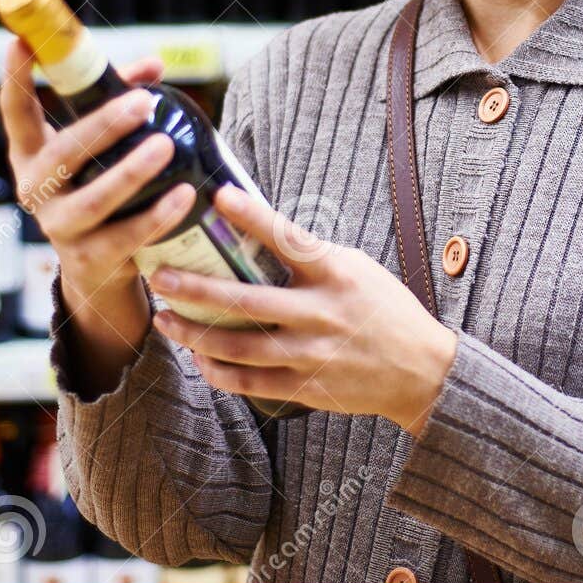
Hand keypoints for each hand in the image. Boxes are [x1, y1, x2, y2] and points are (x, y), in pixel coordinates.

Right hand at [0, 39, 196, 315]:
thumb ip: (120, 99)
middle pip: (63, 154)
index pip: (16, 112)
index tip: (21, 42)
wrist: (96, 266)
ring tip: (165, 146)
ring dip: (130, 173)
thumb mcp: (99, 145)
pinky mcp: (89, 259)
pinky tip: (184, 195)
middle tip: (141, 102)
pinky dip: (156, 216)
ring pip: (93, 200)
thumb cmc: (97, 184)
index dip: (16, 78)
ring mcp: (59, 227)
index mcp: (30, 155)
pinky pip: (124, 236)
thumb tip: (154, 64)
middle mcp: (35, 190)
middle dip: (102, 126)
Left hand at [147, 184, 458, 432]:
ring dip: (195, 333)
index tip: (218, 196)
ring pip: (239, 346)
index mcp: (337, 274)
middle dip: (196, 288)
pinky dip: (218, 370)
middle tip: (160, 276)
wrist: (422, 371)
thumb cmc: (385, 310)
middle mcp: (322, 313)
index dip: (252, 216)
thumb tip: (257, 232)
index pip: (288, 238)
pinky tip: (198, 357)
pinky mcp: (306, 386)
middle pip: (246, 301)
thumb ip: (312, 257)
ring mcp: (312, 354)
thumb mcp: (357, 270)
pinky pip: (250, 381)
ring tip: (165, 319)